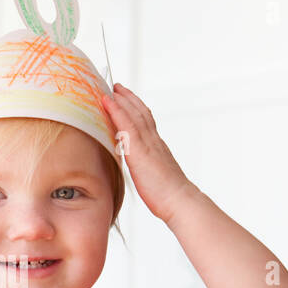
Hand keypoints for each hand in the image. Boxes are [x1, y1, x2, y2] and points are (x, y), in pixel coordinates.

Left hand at [99, 82, 196, 224]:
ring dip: (121, 99)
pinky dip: (117, 111)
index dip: (136, 108)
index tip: (127, 98)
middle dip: (128, 98)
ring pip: (134, 114)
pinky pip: (127, 125)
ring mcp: (148, 144)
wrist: (179, 201)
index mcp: (157, 147)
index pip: (146, 122)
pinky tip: (108, 102)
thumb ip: (147, 167)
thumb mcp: (154, 176)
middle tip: (117, 87)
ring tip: (112, 89)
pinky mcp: (140, 151)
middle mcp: (154, 141)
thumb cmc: (167, 195)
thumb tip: (139, 168)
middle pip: (140, 112)